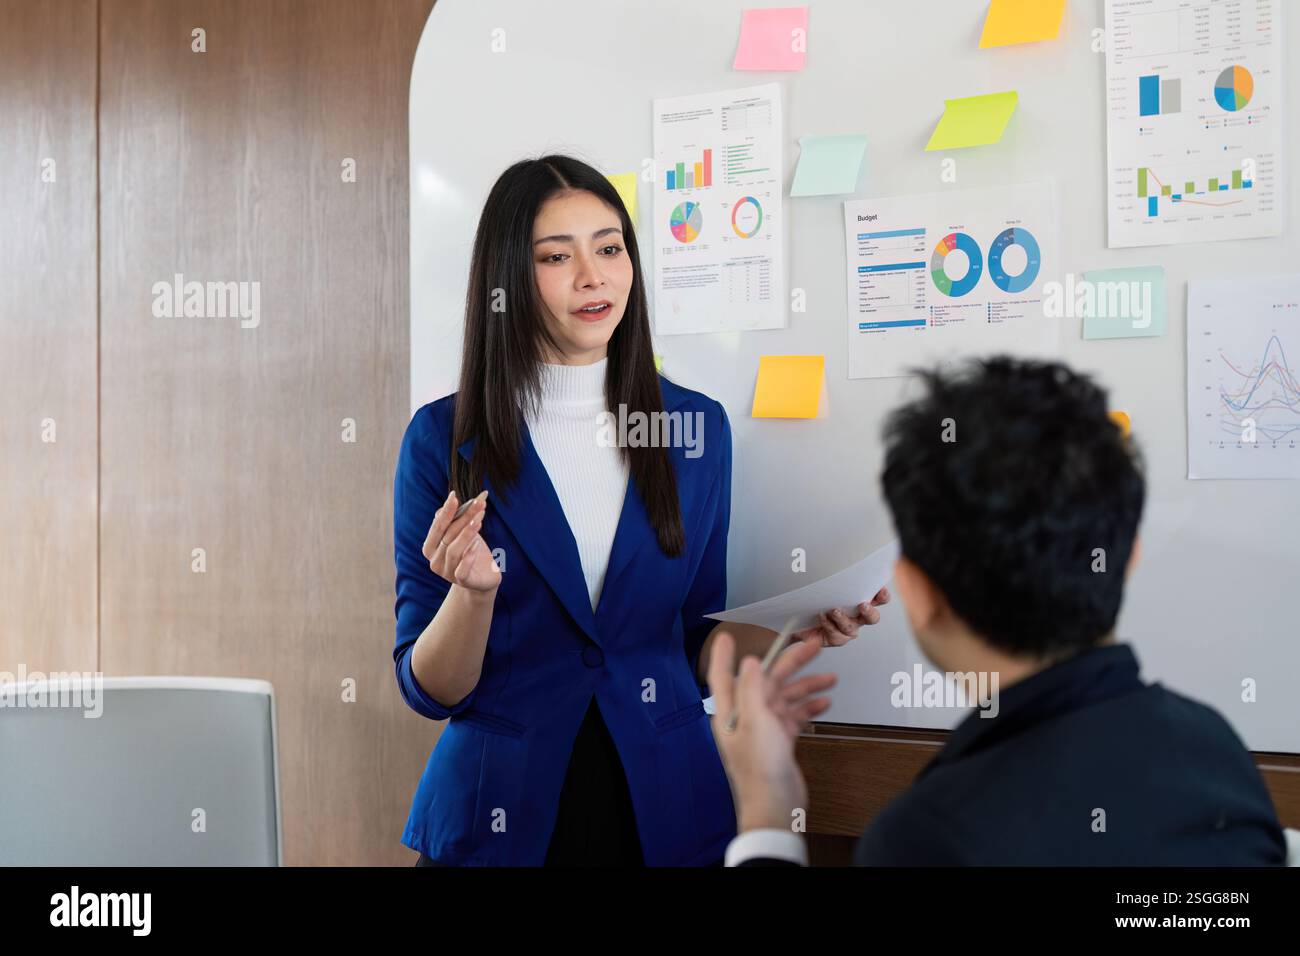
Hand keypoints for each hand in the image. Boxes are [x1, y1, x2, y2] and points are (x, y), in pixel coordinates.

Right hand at [422, 490, 500, 592]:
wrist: (482, 578)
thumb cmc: (470, 551)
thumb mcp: (463, 534)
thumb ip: (455, 520)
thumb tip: (450, 501)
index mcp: (431, 547)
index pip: (437, 526)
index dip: (446, 511)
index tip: (454, 496)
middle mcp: (435, 561)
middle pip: (448, 535)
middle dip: (463, 517)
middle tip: (478, 502)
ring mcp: (447, 573)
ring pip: (453, 550)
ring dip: (467, 533)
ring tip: (479, 520)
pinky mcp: (462, 582)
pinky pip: (462, 570)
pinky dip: (468, 557)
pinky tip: (477, 545)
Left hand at [706, 630, 835, 832]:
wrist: (775, 805)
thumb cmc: (760, 770)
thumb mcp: (755, 722)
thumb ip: (751, 689)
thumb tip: (748, 661)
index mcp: (732, 712)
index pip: (724, 676)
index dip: (724, 655)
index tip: (726, 636)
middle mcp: (746, 717)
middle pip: (767, 681)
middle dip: (790, 663)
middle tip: (812, 647)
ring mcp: (764, 729)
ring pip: (785, 697)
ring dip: (807, 686)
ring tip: (830, 678)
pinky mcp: (780, 740)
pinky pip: (794, 716)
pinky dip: (808, 707)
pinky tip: (824, 702)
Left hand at [792, 586, 890, 646]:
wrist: (798, 615)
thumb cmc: (814, 596)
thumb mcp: (825, 583)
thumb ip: (835, 577)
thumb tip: (836, 560)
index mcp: (860, 600)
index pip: (879, 599)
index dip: (882, 595)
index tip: (880, 590)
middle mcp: (857, 617)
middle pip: (872, 618)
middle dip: (869, 612)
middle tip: (862, 605)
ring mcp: (847, 629)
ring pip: (852, 628)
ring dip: (843, 619)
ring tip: (833, 610)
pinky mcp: (836, 639)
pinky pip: (837, 636)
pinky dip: (829, 626)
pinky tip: (822, 617)